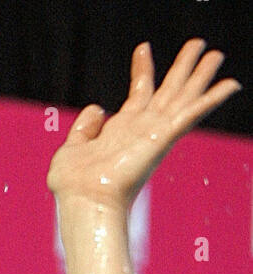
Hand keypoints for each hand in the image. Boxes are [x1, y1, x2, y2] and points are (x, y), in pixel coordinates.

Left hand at [47, 40, 240, 211]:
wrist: (83, 201)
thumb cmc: (73, 185)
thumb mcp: (72, 148)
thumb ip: (84, 128)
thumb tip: (97, 108)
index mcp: (121, 129)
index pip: (137, 91)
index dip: (142, 68)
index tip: (144, 48)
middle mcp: (141, 130)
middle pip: (169, 91)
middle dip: (183, 67)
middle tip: (198, 43)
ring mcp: (153, 134)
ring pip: (183, 97)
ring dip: (201, 75)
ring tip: (216, 54)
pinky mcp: (161, 139)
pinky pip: (191, 114)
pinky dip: (210, 99)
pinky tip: (229, 85)